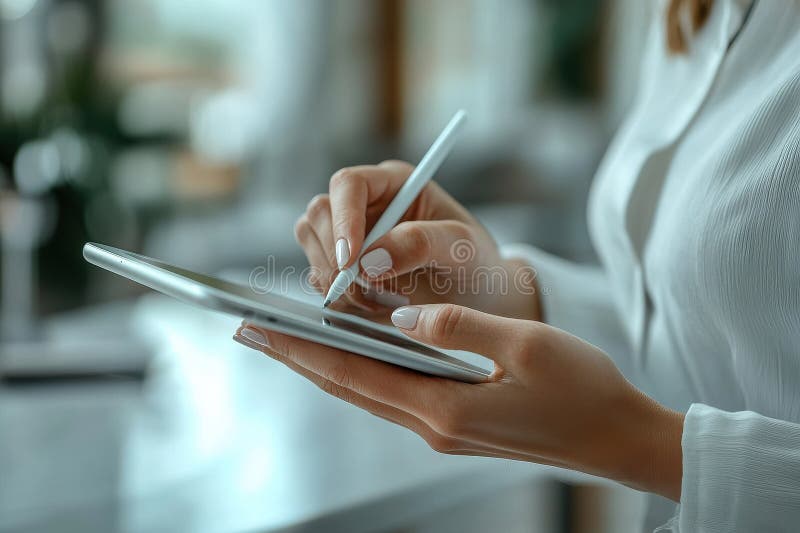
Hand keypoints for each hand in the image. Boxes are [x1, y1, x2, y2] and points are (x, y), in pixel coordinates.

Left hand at [233, 303, 683, 500]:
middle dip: (297, 357)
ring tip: (287, 340)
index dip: (304, 347)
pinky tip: (350, 356)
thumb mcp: (526, 345)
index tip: (260, 327)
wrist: (617, 436)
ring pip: (366, 392)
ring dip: (323, 364)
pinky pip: (391, 395)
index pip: (354, 372)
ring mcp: (442, 429)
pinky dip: (359, 372)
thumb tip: (404, 318)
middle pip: (348, 386)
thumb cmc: (583, 388)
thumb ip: (460, 327)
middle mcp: (433, 425)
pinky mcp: (455, 423)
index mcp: (444, 407)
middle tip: (253, 331)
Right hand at [294, 160, 539, 319]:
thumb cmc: (475, 262)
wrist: (476, 297)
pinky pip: (318, 279)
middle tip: (366, 290)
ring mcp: (348, 236)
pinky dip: (340, 299)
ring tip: (382, 300)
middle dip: (336, 257)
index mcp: (393, 184)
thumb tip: (370, 259)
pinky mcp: (341, 268)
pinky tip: (374, 307)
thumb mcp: (463, 247)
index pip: (349, 184)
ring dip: (338, 281)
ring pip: (312, 247)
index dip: (343, 219)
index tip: (352, 260)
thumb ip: (421, 243)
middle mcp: (364, 205)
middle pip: (319, 214)